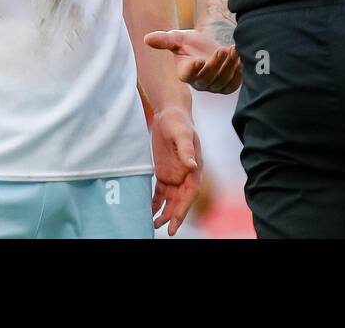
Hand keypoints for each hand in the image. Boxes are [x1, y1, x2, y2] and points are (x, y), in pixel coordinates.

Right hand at [145, 29, 240, 92]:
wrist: (208, 47)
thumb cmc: (190, 43)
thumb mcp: (178, 38)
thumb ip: (164, 39)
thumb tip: (146, 38)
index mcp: (184, 72)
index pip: (187, 75)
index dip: (193, 69)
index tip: (199, 60)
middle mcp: (198, 82)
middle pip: (207, 79)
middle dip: (216, 65)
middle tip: (222, 50)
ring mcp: (213, 86)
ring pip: (221, 82)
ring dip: (229, 67)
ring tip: (233, 51)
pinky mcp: (227, 86)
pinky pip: (232, 85)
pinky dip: (238, 73)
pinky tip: (239, 58)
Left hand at [150, 107, 200, 235]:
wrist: (169, 113)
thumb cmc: (178, 121)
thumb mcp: (181, 133)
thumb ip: (186, 149)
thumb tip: (192, 166)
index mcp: (194, 167)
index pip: (191, 192)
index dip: (184, 207)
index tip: (176, 220)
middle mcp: (186, 174)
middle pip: (181, 200)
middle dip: (175, 215)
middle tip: (167, 230)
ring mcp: (175, 174)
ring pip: (171, 199)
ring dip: (165, 212)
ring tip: (154, 225)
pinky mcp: (164, 172)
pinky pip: (160, 192)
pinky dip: (156, 203)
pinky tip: (149, 212)